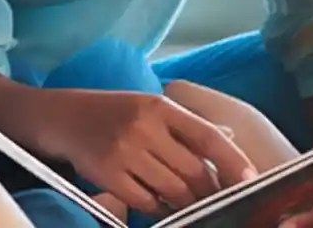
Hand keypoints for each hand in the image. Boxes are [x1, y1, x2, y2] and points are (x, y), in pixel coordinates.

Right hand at [37, 90, 256, 216]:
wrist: (62, 117)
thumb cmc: (112, 112)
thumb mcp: (150, 106)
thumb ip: (187, 125)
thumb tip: (228, 138)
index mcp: (161, 106)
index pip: (207, 136)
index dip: (233, 160)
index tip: (250, 179)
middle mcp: (145, 126)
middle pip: (193, 170)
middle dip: (210, 190)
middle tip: (217, 199)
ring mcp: (125, 150)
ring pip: (172, 190)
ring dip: (186, 202)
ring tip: (190, 204)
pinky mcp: (107, 173)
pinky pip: (145, 201)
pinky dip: (157, 207)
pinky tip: (158, 203)